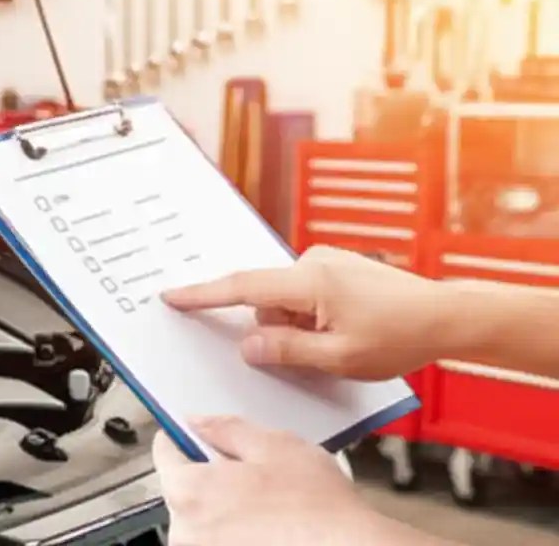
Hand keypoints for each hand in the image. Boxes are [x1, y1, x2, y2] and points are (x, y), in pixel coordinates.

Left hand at [153, 417, 434, 545]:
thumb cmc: (318, 508)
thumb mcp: (275, 445)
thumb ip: (226, 428)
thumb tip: (198, 422)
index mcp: (187, 492)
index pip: (165, 452)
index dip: (183, 437)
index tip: (196, 435)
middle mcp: (185, 532)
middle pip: (184, 489)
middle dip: (211, 478)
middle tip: (252, 475)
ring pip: (204, 521)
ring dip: (226, 510)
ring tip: (268, 508)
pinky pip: (221, 540)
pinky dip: (239, 534)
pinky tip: (270, 529)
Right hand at [161, 245, 447, 379]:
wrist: (447, 316)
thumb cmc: (400, 336)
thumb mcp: (337, 358)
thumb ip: (284, 351)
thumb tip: (247, 345)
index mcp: (308, 281)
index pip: (241, 288)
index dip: (202, 295)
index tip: (172, 296)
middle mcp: (313, 262)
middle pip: (266, 301)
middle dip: (277, 331)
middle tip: (314, 354)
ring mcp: (327, 262)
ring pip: (286, 302)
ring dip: (298, 326)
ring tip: (341, 344)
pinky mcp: (338, 268)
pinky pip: (305, 296)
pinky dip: (312, 317)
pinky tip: (344, 331)